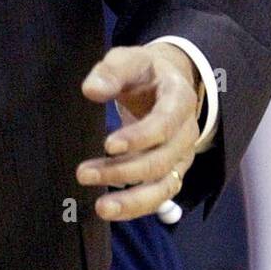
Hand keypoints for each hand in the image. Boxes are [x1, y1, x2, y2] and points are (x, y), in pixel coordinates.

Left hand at [76, 43, 200, 220]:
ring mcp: (182, 156)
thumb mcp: (128, 60)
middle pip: (162, 160)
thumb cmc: (142, 71)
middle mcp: (187, 132)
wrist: (164, 81)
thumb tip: (90, 91)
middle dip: (124, 171)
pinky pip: (160, 195)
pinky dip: (137, 206)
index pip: (165, 123)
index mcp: (179, 99)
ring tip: (101, 208)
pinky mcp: (172, 171)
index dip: (139, 137)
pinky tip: (110, 209)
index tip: (108, 145)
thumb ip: (110, 72)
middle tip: (84, 174)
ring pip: (164, 186)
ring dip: (133, 200)